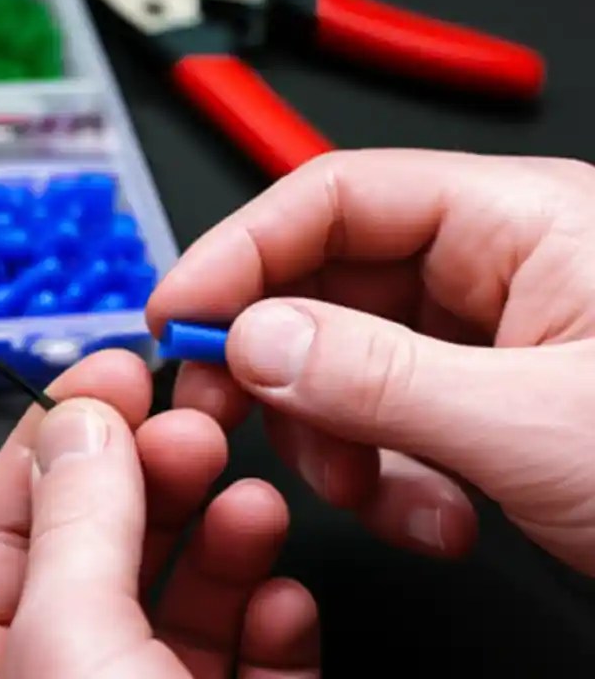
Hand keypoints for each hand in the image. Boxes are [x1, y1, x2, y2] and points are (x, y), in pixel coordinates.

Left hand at [0, 351, 319, 677]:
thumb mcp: (71, 642)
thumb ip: (75, 525)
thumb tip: (80, 424)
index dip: (52, 444)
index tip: (114, 377)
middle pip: (98, 552)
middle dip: (151, 478)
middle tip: (197, 424)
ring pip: (182, 602)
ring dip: (225, 541)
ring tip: (252, 503)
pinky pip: (255, 662)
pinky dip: (274, 624)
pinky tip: (284, 599)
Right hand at [147, 149, 594, 573]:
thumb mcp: (533, 424)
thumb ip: (375, 377)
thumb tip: (255, 338)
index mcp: (522, 223)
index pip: (339, 197)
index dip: (244, 250)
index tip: (180, 315)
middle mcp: (500, 269)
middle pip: (329, 285)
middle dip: (285, 366)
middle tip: (236, 416)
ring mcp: (491, 341)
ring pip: (347, 365)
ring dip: (339, 442)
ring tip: (381, 500)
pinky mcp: (488, 403)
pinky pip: (389, 421)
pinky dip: (386, 478)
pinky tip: (435, 517)